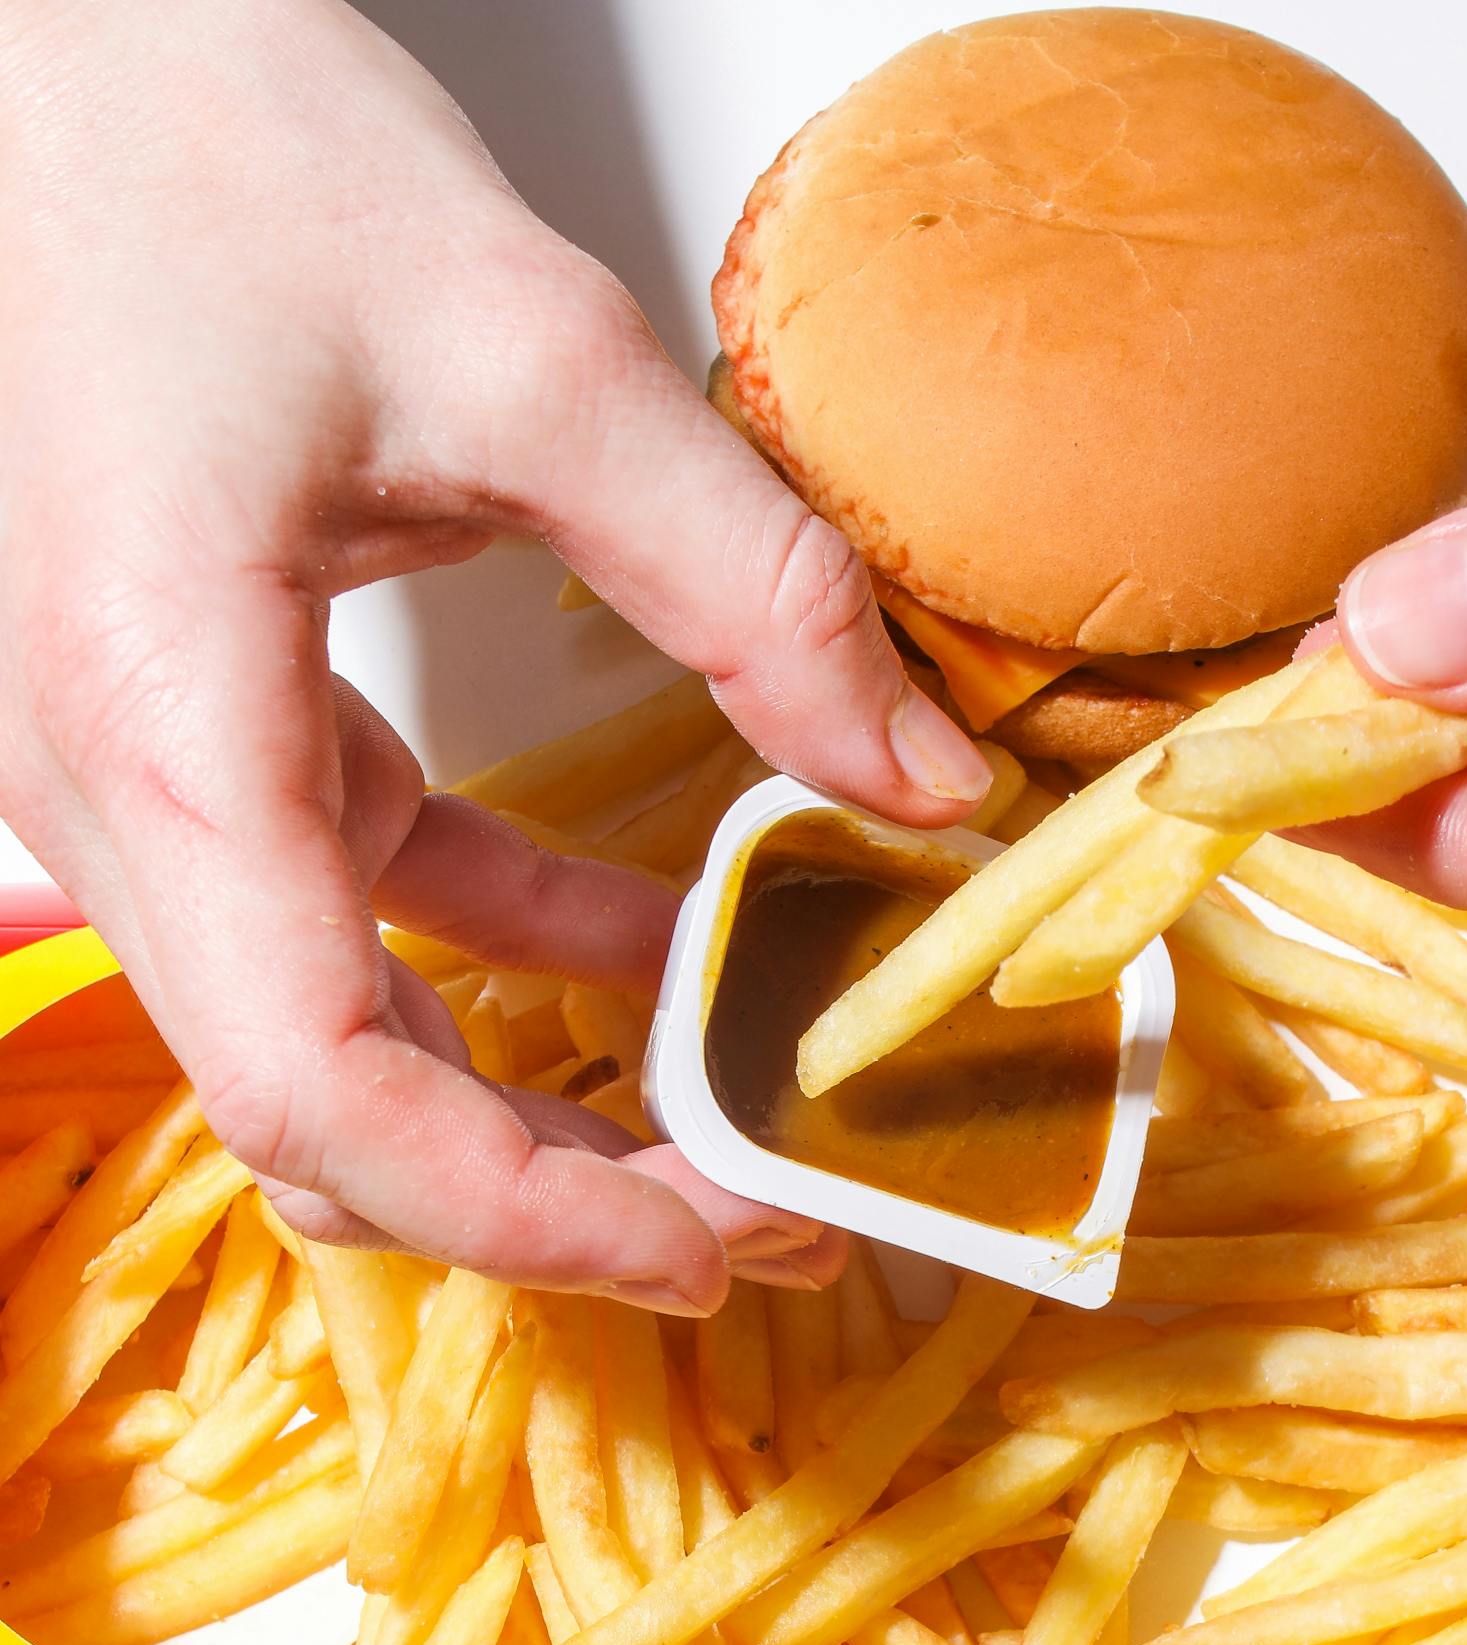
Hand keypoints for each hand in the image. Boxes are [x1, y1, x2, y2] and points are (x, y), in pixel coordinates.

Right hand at [0, 0, 990, 1304]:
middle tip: (770, 1213)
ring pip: (328, 1047)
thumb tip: (917, 776)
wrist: (32, 32)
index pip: (321, 1089)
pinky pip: (349, 915)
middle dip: (549, 1203)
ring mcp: (144, 776)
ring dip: (523, 1110)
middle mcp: (117, 789)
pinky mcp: (195, 730)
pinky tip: (652, 957)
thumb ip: (743, 575)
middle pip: (324, 1117)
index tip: (713, 1240)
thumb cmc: (186, 133)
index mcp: (162, 720)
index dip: (523, 1215)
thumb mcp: (523, 346)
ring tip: (730, 1126)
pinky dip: (499, 959)